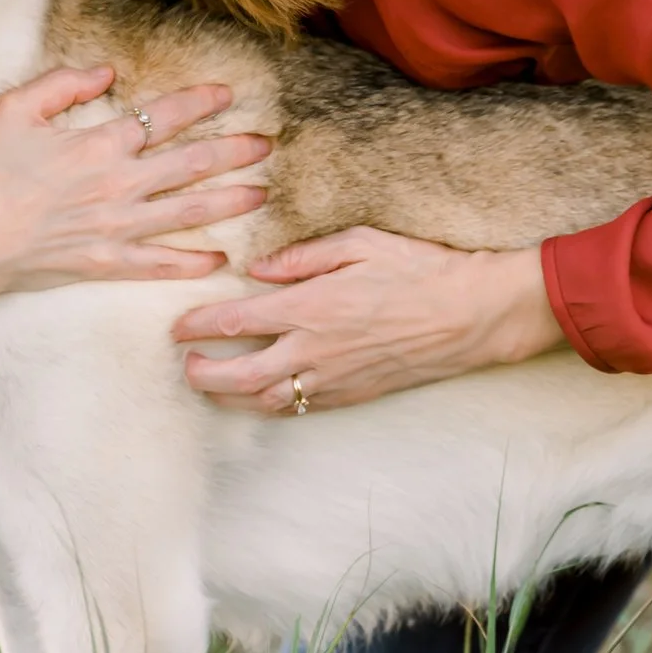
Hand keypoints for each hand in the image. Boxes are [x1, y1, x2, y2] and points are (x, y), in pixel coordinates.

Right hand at [0, 65, 272, 351]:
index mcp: (99, 143)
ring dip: (229, 202)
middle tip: (267, 145)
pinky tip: (220, 259)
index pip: (164, 116)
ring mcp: (117, 227)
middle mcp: (119, 184)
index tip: (228, 94)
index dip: (200, 102)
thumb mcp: (14, 110)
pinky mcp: (108, 263)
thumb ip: (63, 84)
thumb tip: (107, 70)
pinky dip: (193, 262)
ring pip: (189, 212)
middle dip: (234, 151)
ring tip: (261, 193)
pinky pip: (161, 263)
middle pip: (192, 164)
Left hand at [168, 228, 564, 414]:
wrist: (474, 314)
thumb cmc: (420, 269)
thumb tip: (258, 268)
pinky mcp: (356, 395)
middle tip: (186, 365)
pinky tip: (260, 399)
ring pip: (267, 401)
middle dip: (204, 374)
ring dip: (231, 398)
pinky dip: (271, 408)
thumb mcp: (359, 242)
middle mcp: (316, 350)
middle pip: (240, 376)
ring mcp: (336, 378)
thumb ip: (301, 258)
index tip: (177, 328)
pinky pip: (302, 409)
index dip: (198, 327)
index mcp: (311, 307)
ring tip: (211, 386)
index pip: (236, 322)